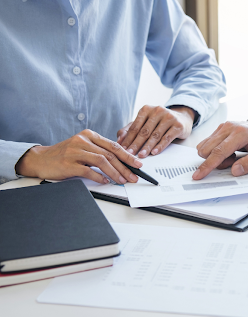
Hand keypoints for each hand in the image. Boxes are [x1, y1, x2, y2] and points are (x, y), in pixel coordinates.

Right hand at [15, 129, 142, 183]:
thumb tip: (122, 162)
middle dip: (125, 166)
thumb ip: (100, 151)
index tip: (138, 164)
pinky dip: (99, 177)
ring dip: (115, 172)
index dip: (128, 155)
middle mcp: (83, 140)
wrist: (41, 159)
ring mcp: (75, 151)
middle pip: (110, 154)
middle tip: (134, 176)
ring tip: (123, 180)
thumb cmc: (65, 155)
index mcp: (89, 135)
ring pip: (102, 161)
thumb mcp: (84, 147)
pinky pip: (88, 171)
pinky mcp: (68, 163)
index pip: (114, 145)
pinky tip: (106, 181)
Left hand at [117, 105, 194, 157]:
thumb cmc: (160, 122)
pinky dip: (160, 146)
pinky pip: (167, 138)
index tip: (123, 149)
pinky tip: (154, 152)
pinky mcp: (178, 125)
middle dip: (136, 144)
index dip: (128, 139)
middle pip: (144, 131)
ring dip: (147, 147)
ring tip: (141, 156)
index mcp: (146, 109)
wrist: (182, 117)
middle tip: (130, 154)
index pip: (135, 126)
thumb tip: (119, 140)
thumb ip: (130, 129)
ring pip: (155, 135)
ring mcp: (169, 117)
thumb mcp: (145, 122)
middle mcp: (157, 111)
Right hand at [193, 120, 247, 179]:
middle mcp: (229, 127)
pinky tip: (230, 151)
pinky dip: (216, 151)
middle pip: (208, 149)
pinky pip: (208, 144)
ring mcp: (223, 127)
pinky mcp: (220, 129)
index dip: (208, 166)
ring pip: (205, 147)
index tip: (198, 175)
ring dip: (216, 157)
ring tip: (234, 156)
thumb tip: (235, 171)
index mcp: (240, 133)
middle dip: (217, 162)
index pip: (219, 152)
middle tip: (235, 160)